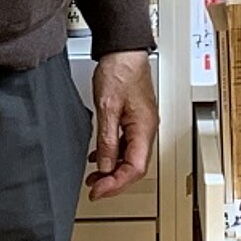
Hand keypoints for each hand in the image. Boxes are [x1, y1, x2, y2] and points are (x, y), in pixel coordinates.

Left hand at [87, 50, 157, 199]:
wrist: (124, 49)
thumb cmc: (120, 70)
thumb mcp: (107, 107)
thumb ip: (107, 140)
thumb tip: (104, 166)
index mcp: (144, 128)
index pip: (135, 168)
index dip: (116, 184)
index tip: (98, 191)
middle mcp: (147, 129)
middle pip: (135, 167)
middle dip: (114, 181)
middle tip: (94, 188)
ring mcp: (142, 124)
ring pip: (130, 158)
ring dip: (112, 170)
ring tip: (94, 177)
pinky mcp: (135, 119)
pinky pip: (126, 145)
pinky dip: (112, 155)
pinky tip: (98, 157)